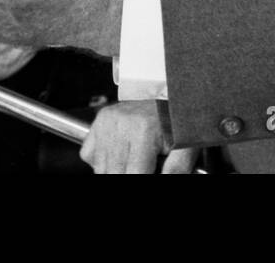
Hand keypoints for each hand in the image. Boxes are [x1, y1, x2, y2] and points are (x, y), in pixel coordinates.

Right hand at [80, 101, 198, 173]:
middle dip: (128, 174)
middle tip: (143, 166)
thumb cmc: (175, 122)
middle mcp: (121, 124)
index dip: (143, 176)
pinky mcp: (99, 121)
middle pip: (115, 173)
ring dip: (115, 170)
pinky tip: (120, 154)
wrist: (167, 96)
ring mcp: (107, 122)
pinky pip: (89, 155)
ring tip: (133, 162)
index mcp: (143, 130)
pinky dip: (102, 161)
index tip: (150, 171)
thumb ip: (177, 168)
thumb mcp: (185, 146)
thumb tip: (167, 178)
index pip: (134, 174)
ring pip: (100, 167)